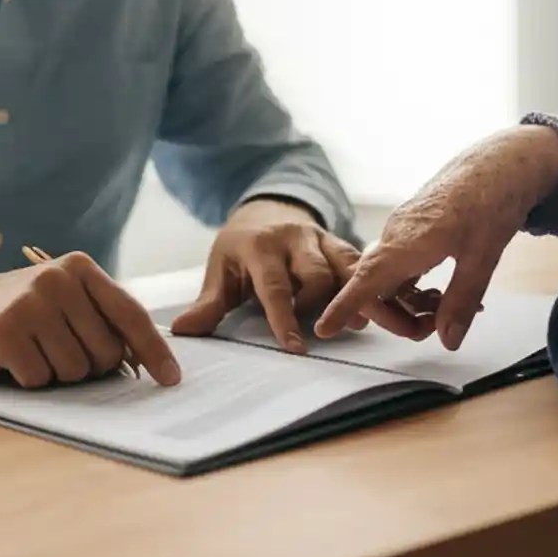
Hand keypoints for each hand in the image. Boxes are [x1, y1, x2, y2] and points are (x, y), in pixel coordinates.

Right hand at [0, 252, 180, 387]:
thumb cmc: (24, 311)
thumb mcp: (66, 299)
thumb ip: (104, 320)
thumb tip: (145, 362)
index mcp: (81, 268)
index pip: (130, 314)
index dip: (154, 351)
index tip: (171, 380)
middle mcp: (58, 280)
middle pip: (106, 353)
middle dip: (89, 366)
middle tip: (58, 350)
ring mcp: (30, 304)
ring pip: (75, 371)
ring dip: (56, 373)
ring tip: (33, 350)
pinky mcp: (3, 332)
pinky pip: (40, 379)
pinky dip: (28, 379)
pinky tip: (11, 358)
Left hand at [171, 199, 364, 351]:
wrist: (265, 208)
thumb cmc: (239, 248)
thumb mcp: (220, 271)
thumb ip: (208, 304)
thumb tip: (182, 332)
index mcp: (260, 246)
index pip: (275, 286)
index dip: (284, 318)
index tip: (294, 348)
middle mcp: (294, 238)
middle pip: (316, 275)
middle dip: (319, 306)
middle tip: (318, 333)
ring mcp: (320, 238)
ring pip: (344, 267)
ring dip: (352, 297)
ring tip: (357, 325)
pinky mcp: (338, 242)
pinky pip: (358, 263)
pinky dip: (367, 285)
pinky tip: (374, 309)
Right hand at [315, 125, 557, 348]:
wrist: (497, 161)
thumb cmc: (491, 201)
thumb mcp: (484, 257)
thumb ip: (461, 301)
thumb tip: (448, 341)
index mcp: (407, 243)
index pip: (364, 281)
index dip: (342, 306)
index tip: (324, 329)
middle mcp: (395, 236)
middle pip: (374, 288)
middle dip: (396, 318)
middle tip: (433, 330)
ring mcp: (401, 231)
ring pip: (389, 278)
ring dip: (410, 303)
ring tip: (447, 310)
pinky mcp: (410, 229)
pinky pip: (399, 265)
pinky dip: (415, 286)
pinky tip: (444, 292)